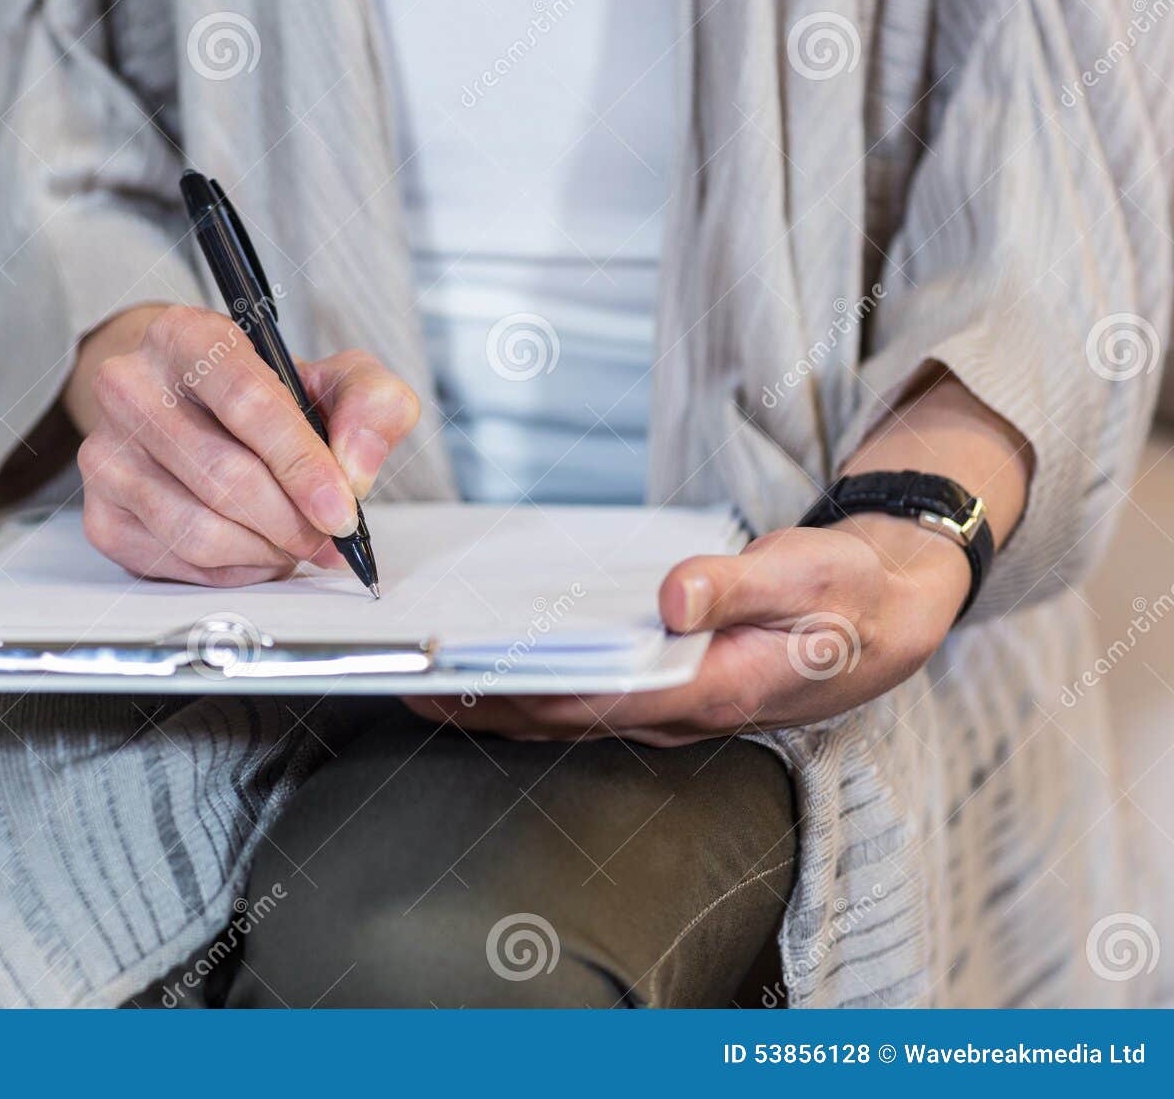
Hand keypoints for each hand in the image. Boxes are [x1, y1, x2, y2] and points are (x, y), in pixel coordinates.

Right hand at [69, 303, 419, 585]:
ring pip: (198, 531)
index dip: (302, 466)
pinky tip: (254, 549)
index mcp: (186, 336)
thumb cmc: (264, 394)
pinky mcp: (99, 515)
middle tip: (327, 536)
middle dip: (292, 521)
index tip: (341, 511)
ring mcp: (105, 455)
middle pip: (224, 477)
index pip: (247, 403)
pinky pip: (176, 564)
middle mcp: (130, 388)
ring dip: (265, 550)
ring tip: (293, 540)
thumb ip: (371, 405)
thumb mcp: (334, 379)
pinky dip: (232, 570)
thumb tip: (355, 471)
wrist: (191, 406)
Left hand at [405, 514, 971, 745]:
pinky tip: (495, 661)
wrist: (885, 621)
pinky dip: (534, 683)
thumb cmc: (848, 598)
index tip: (456, 678)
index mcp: (710, 690)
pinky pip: (586, 695)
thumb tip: (673, 596)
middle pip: (563, 716)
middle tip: (406, 678)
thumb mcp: (811, 577)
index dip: (522, 693)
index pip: (595, 700)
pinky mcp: (664, 690)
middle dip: (486, 703)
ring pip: (568, 712)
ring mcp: (668, 706)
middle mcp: (679, 711)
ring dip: (499, 698)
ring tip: (427, 675)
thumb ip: (739, 585)